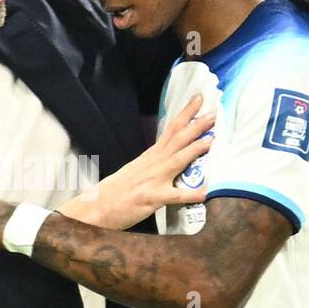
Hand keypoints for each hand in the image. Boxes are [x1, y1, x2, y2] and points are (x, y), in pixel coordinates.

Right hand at [60, 93, 215, 229]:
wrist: (95, 208)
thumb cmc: (114, 192)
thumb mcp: (135, 171)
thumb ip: (153, 165)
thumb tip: (171, 160)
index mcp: (149, 157)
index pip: (170, 130)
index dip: (185, 114)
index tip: (198, 100)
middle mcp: (152, 164)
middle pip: (176, 139)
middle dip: (196, 125)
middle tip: (213, 112)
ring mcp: (152, 180)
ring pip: (177, 160)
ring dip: (195, 149)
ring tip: (212, 139)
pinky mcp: (152, 198)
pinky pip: (175, 196)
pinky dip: (191, 194)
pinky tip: (205, 192)